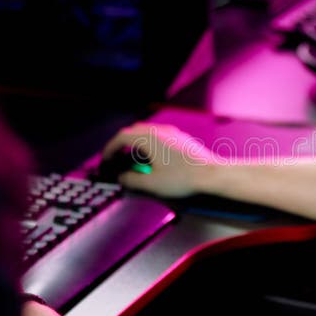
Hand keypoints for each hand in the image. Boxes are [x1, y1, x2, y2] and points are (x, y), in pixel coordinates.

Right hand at [100, 123, 214, 197]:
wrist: (211, 173)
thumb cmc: (184, 177)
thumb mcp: (151, 183)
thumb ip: (132, 180)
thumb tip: (123, 178)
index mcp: (148, 139)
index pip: (121, 138)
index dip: (109, 149)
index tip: (105, 159)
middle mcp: (159, 131)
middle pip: (132, 132)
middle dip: (120, 144)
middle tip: (115, 158)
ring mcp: (171, 133)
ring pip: (146, 132)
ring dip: (135, 144)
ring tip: (131, 159)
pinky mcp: (180, 138)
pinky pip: (158, 136)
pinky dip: (148, 144)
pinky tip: (151, 159)